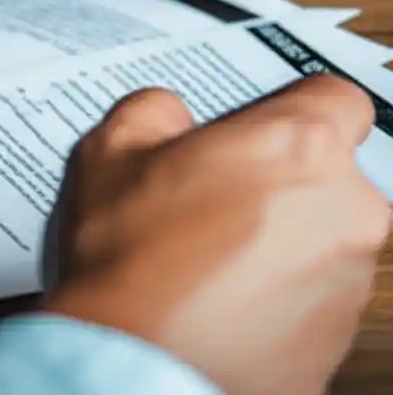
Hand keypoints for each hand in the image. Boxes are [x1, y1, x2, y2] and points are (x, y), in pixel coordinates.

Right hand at [45, 75, 388, 394]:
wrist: (134, 362)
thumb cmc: (130, 258)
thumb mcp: (111, 153)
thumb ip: (152, 112)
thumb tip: (166, 115)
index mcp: (300, 148)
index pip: (338, 99)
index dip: (293, 109)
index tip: (257, 129)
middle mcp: (345, 210)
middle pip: (327, 178)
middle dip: (275, 183)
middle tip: (210, 199)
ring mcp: (348, 281)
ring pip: (321, 241)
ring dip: (277, 243)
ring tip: (205, 260)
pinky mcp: (335, 340)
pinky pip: (308, 301)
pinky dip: (273, 299)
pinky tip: (215, 302)